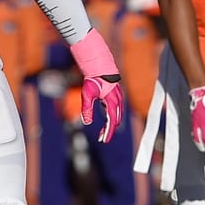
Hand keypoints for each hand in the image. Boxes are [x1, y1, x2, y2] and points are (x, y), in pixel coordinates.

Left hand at [69, 29, 124, 143]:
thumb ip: (87, 109)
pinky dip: (111, 116)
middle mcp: (117, 100)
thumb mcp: (87, 94)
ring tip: (102, 132)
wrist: (99, 64)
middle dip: (109, 130)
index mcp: (112, 102)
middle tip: (101, 138)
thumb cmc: (93, 78)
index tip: (103, 140)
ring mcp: (117, 97)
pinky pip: (115, 109)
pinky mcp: (115, 94)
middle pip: (116, 120)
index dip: (108, 132)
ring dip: (110, 124)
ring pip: (117, 115)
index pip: (112, 122)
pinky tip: (105, 118)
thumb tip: (86, 122)